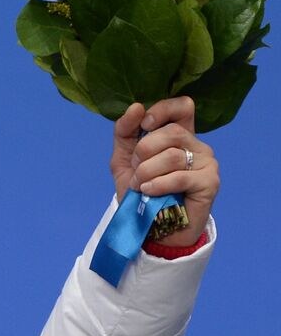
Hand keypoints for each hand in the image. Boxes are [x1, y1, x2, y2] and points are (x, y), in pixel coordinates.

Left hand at [110, 97, 219, 247]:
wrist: (151, 229)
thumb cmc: (141, 193)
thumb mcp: (125, 161)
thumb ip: (125, 133)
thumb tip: (136, 107)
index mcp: (180, 135)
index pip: (182, 106)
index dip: (162, 110)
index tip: (144, 124)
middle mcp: (197, 145)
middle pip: (171, 131)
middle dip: (144, 151)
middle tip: (137, 171)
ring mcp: (207, 164)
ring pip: (172, 156)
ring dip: (146, 172)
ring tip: (141, 186)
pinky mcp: (210, 183)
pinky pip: (179, 177)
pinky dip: (157, 185)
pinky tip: (149, 192)